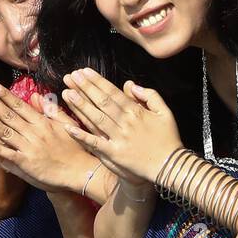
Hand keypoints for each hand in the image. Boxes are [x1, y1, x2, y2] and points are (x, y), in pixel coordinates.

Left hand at [0, 82, 98, 194]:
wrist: (80, 171)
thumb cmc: (74, 147)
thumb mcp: (65, 124)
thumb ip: (50, 109)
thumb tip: (36, 96)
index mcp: (42, 122)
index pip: (19, 106)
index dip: (4, 96)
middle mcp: (34, 133)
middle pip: (9, 116)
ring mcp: (30, 148)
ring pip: (6, 133)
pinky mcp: (28, 164)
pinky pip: (10, 155)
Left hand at [61, 68, 181, 183]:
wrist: (169, 166)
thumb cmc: (167, 138)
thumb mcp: (165, 112)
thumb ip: (149, 95)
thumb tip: (130, 84)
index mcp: (136, 111)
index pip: (113, 92)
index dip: (97, 81)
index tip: (84, 72)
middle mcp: (125, 123)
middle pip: (101, 102)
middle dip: (85, 88)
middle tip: (71, 76)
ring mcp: (118, 138)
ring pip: (96, 118)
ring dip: (81, 106)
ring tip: (68, 93)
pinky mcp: (113, 154)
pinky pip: (95, 143)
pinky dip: (81, 135)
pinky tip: (68, 127)